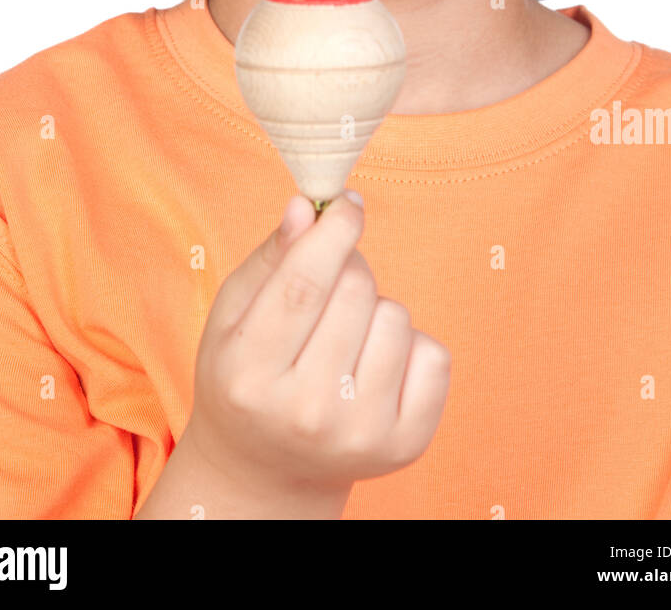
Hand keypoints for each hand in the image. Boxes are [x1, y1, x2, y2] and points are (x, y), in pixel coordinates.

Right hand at [186, 191, 450, 503]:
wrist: (267, 468)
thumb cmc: (247, 374)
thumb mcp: (236, 312)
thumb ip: (274, 256)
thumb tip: (308, 207)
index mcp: (249, 376)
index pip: (304, 284)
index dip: (333, 231)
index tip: (346, 204)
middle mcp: (306, 413)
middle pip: (355, 291)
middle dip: (348, 268)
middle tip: (328, 291)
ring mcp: (360, 435)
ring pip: (396, 317)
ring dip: (376, 310)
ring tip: (346, 339)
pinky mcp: (406, 446)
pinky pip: (434, 354)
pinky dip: (410, 346)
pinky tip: (375, 366)